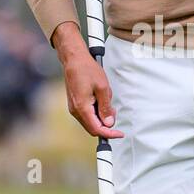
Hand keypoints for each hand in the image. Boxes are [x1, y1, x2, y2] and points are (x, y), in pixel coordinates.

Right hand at [52, 21, 123, 139]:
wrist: (74, 60)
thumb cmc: (87, 70)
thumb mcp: (103, 88)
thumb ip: (106, 107)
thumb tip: (108, 123)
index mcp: (82, 108)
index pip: (97, 129)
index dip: (110, 134)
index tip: (120, 134)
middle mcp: (75, 111)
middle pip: (93, 128)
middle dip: (106, 125)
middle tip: (114, 112)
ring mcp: (74, 108)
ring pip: (90, 121)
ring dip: (101, 117)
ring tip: (106, 99)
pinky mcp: (74, 104)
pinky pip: (87, 114)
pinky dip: (96, 112)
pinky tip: (100, 99)